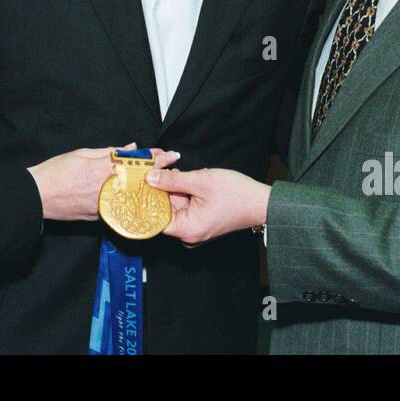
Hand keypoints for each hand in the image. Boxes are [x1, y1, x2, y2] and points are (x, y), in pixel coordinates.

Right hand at [29, 144, 180, 221]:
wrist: (36, 197)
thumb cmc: (54, 173)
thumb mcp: (81, 154)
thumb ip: (108, 152)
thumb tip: (128, 148)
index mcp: (101, 172)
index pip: (134, 163)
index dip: (153, 158)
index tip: (167, 154)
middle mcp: (105, 191)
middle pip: (138, 181)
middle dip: (156, 173)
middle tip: (170, 166)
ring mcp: (102, 207)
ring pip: (130, 196)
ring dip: (146, 187)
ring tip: (160, 181)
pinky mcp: (98, 218)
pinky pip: (118, 208)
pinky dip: (129, 201)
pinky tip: (139, 197)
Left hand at [146, 168, 269, 245]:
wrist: (261, 202)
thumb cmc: (237, 195)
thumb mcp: (201, 181)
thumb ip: (173, 180)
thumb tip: (150, 178)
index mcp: (187, 229)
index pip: (154, 219)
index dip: (145, 200)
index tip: (137, 184)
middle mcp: (188, 233)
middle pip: (163, 210)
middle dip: (159, 187)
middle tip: (155, 167)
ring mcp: (194, 227)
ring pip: (173, 205)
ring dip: (171, 187)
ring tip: (170, 168)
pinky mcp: (200, 220)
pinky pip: (184, 205)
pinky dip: (182, 191)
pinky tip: (184, 177)